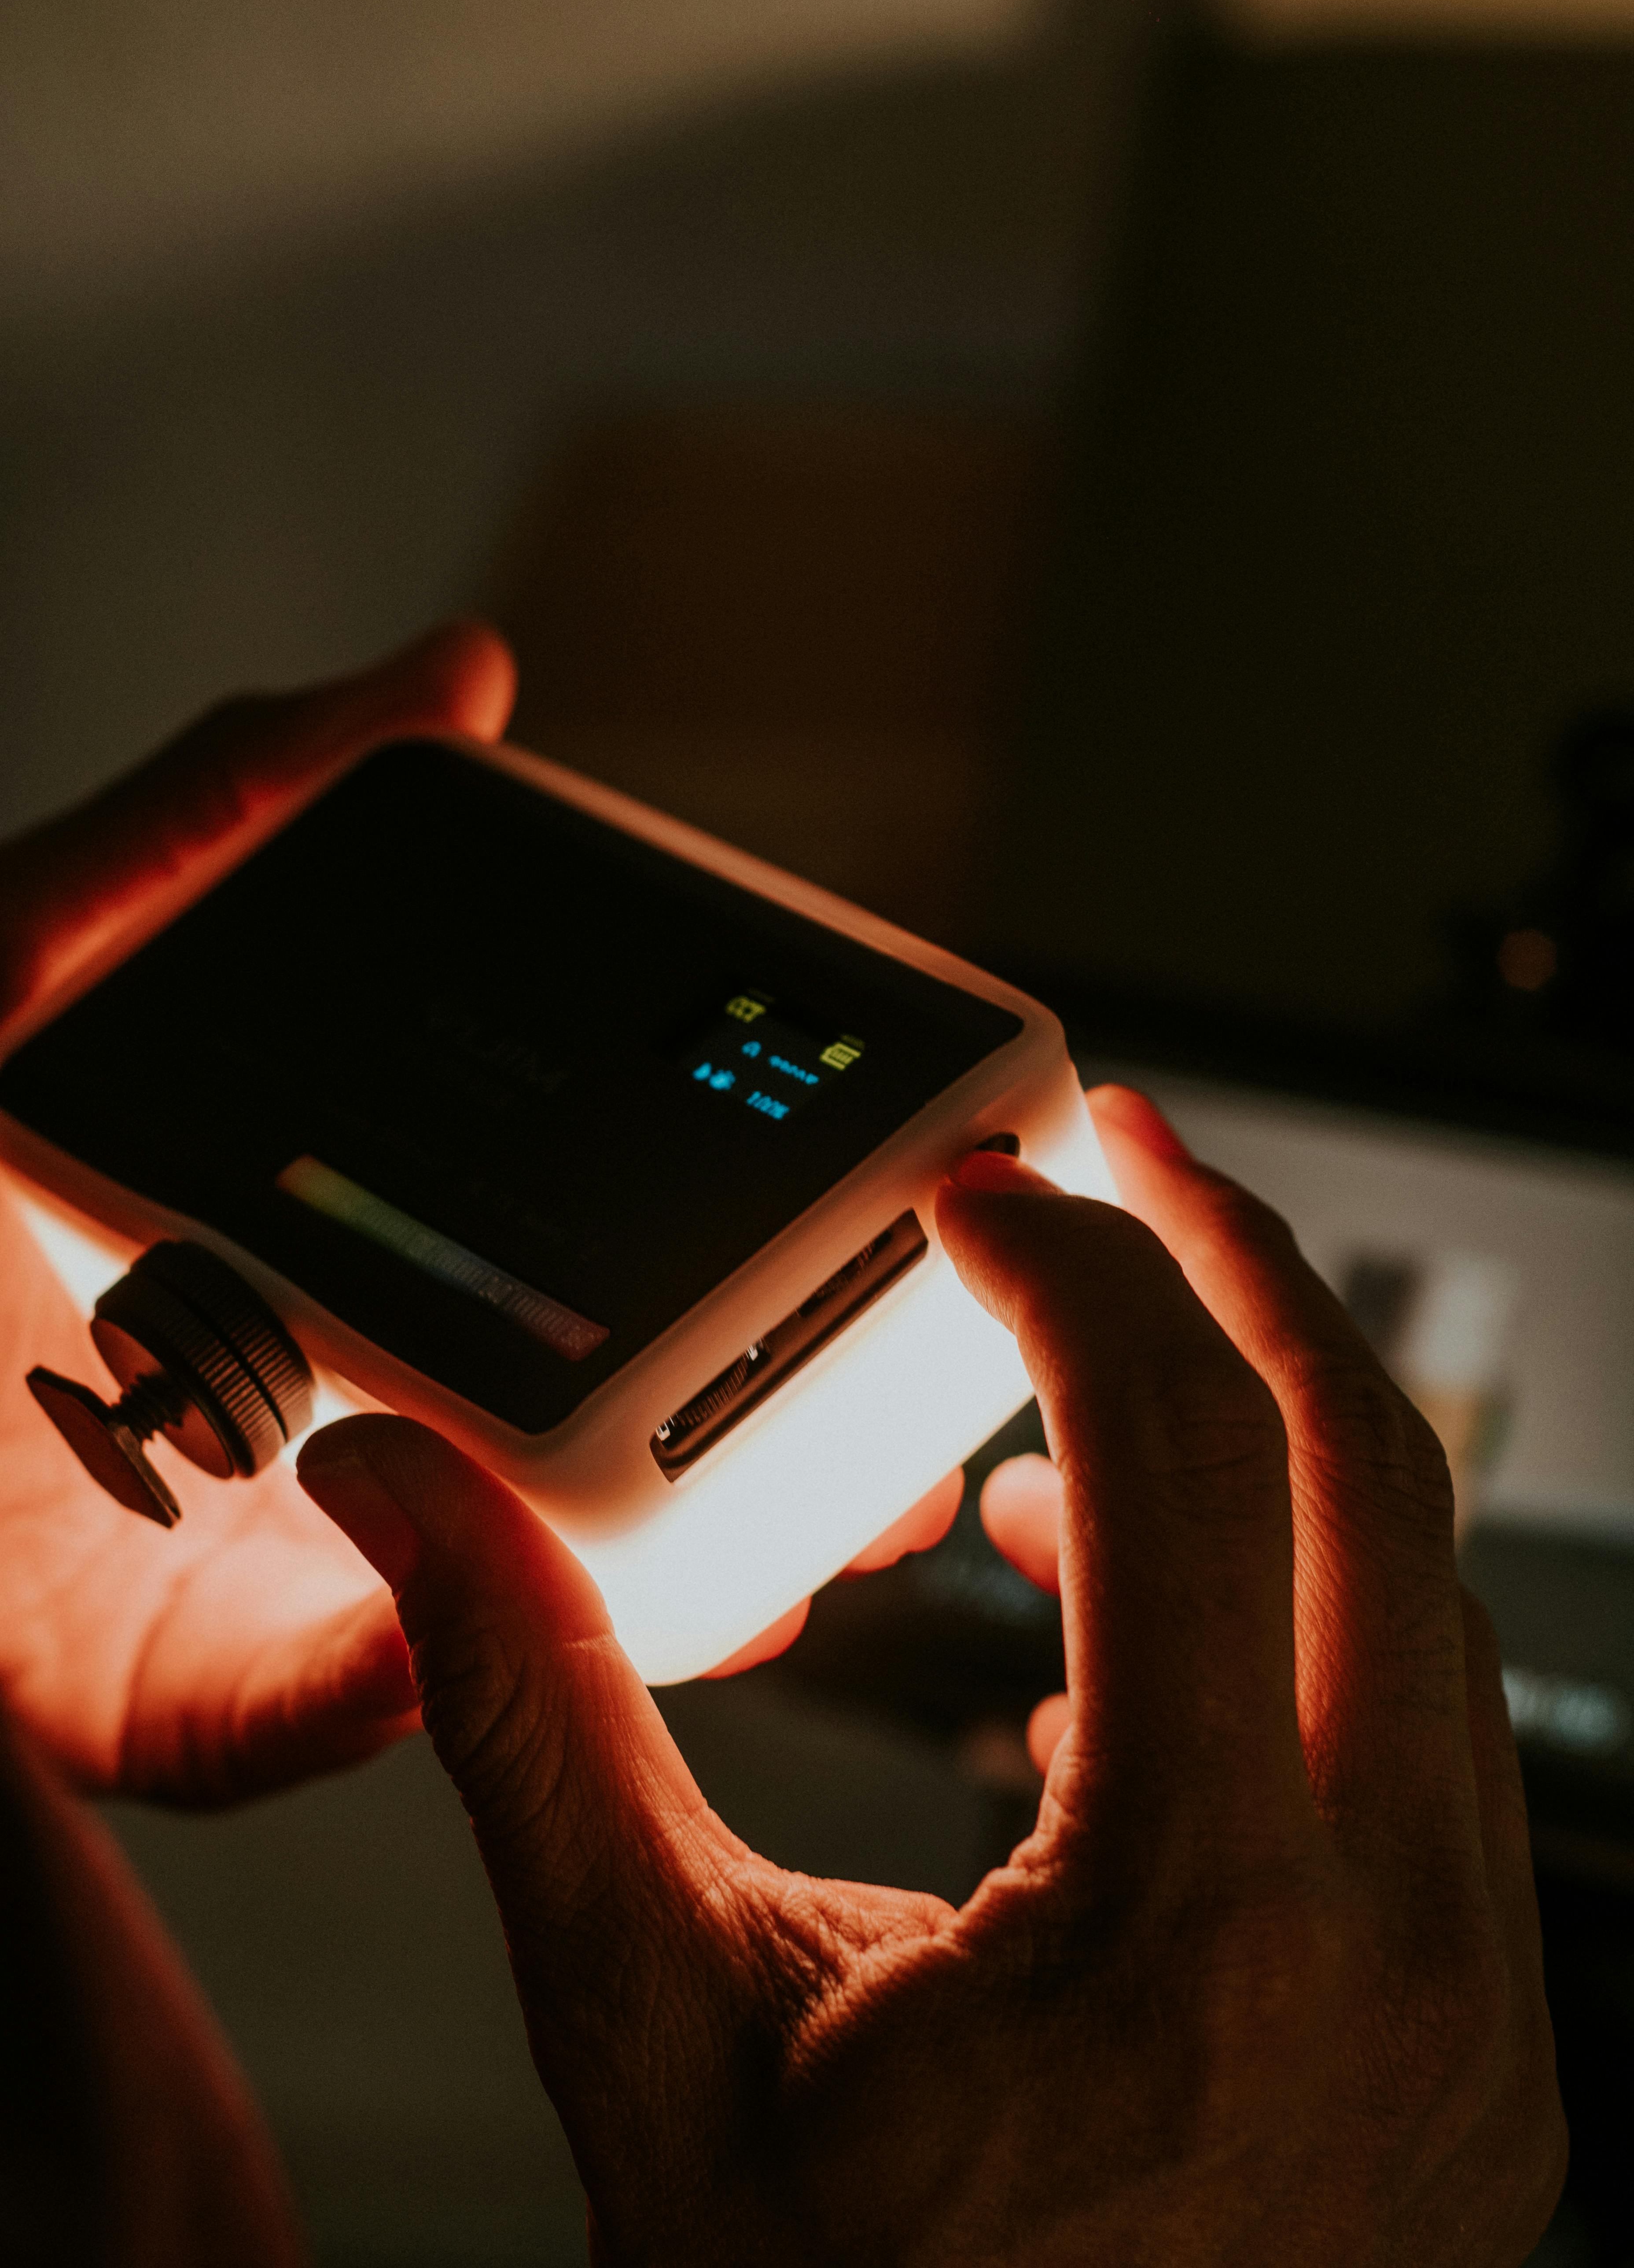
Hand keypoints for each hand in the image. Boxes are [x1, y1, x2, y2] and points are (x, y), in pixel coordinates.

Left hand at [0, 627, 956, 1795]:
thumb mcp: (25, 947)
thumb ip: (216, 818)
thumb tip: (455, 675)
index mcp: (300, 1267)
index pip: (545, 1284)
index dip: (707, 1290)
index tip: (836, 1254)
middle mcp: (288, 1426)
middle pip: (548, 1480)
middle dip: (734, 1491)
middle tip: (877, 1477)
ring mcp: (219, 1569)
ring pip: (466, 1630)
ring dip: (622, 1620)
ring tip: (766, 1580)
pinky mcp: (127, 1692)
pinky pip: (283, 1724)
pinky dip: (380, 1691)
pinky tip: (461, 1634)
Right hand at [298, 1087, 1563, 2266]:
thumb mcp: (652, 2033)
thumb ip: (538, 1723)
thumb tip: (405, 1501)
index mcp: (1190, 1934)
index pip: (1181, 1466)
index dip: (1077, 1273)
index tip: (984, 1189)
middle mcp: (1392, 1953)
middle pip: (1370, 1478)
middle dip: (1237, 1273)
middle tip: (1122, 1161)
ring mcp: (1473, 2008)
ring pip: (1427, 1599)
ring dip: (1275, 1442)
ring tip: (1090, 1379)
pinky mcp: (1485, 2041)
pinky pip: (1436, 1733)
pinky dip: (1310, 1605)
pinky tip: (1149, 1616)